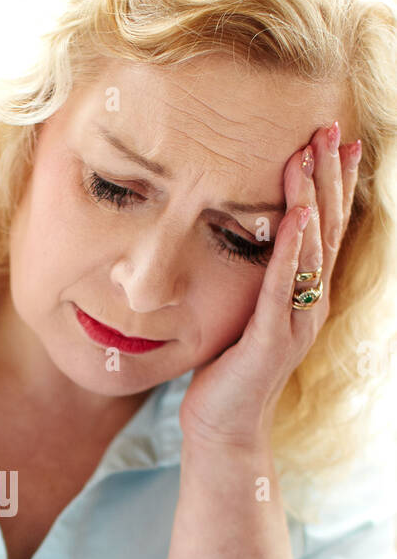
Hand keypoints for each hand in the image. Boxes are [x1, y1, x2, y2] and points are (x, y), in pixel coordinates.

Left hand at [178, 122, 362, 451]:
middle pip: (327, 229)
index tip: (336, 137)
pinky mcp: (271, 340)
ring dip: (312, 200)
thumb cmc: (227, 370)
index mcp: (306, 295)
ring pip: (311, 251)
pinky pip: (283, 287)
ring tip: (309, 156)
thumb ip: (253, 277)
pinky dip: (290, 250)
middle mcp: (310, 304)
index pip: (326, 229)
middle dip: (328, 177)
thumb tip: (239, 233)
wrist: (222, 429)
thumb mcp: (243, 312)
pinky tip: (295, 216)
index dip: (333, 183)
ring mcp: (295, 322)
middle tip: (328, 128)